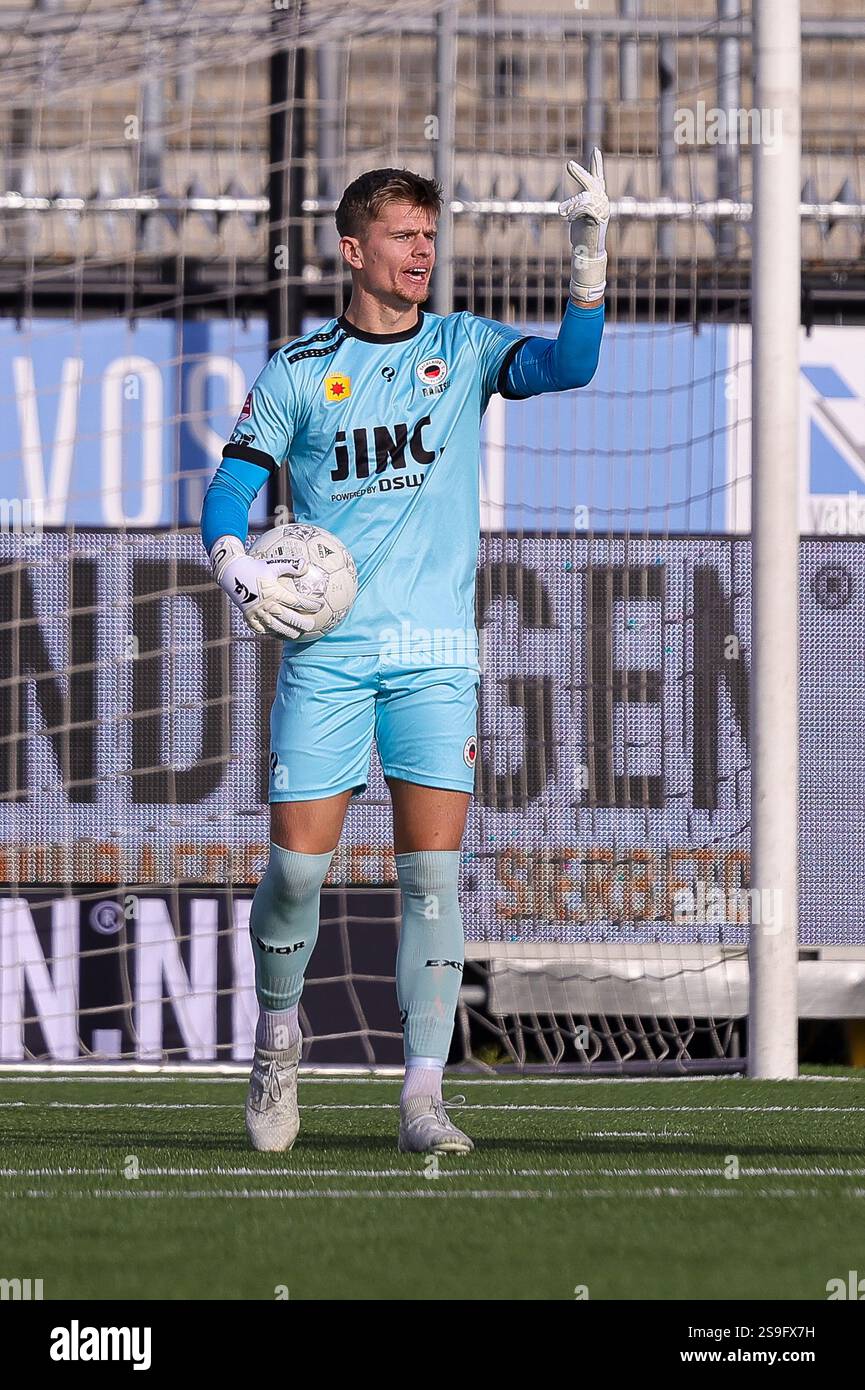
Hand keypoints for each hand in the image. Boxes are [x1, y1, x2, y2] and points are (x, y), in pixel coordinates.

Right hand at [209, 535, 323, 638]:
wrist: (231, 573)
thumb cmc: (254, 566)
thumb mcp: (273, 564)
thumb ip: (291, 565)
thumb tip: (307, 565)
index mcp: (275, 592)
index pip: (297, 602)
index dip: (310, 605)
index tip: (320, 605)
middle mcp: (268, 605)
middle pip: (290, 618)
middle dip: (303, 623)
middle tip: (313, 625)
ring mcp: (258, 613)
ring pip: (277, 627)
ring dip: (289, 632)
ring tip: (297, 634)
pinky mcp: (249, 617)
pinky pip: (262, 629)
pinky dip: (271, 633)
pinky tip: (278, 634)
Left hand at [558, 147, 608, 303]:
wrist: (587, 252)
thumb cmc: (581, 235)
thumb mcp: (577, 216)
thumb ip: (578, 205)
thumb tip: (570, 204)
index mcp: (598, 199)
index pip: (598, 178)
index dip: (596, 164)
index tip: (595, 149)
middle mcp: (602, 201)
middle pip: (591, 182)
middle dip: (579, 173)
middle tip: (568, 164)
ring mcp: (602, 208)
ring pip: (584, 197)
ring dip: (570, 205)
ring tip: (563, 213)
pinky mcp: (599, 216)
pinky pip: (582, 207)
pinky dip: (572, 212)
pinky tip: (568, 219)